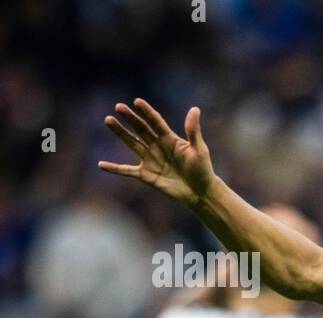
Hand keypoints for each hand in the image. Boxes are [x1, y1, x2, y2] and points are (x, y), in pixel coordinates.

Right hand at [98, 99, 214, 206]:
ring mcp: (150, 160)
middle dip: (130, 118)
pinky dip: (115, 169)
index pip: (156, 122)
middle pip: (141, 129)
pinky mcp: (146, 175)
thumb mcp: (199, 150)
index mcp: (170, 139)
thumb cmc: (203, 170)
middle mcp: (158, 146)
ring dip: (120, 133)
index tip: (137, 101)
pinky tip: (101, 165)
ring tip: (109, 120)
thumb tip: (195, 108)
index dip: (147, 112)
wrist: (200, 192)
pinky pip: (127, 171)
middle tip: (119, 107)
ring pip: (132, 143)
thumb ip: (193, 131)